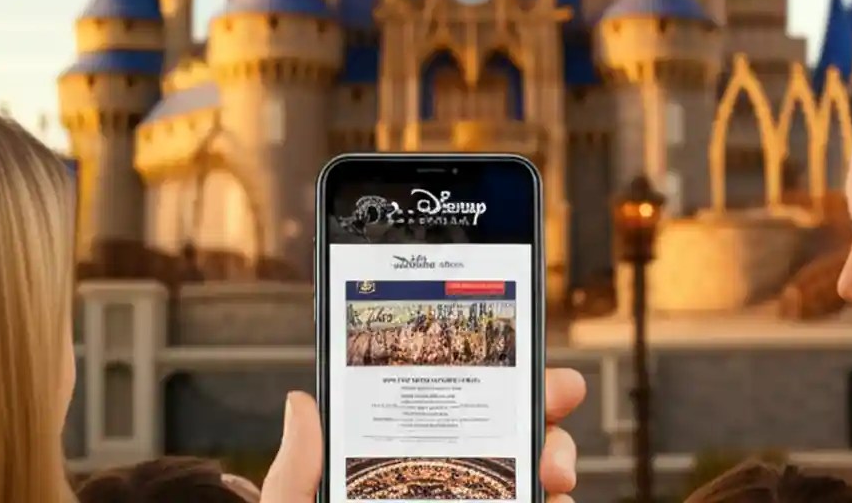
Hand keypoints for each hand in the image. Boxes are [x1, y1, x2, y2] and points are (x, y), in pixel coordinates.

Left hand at [259, 368, 586, 501]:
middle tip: (553, 404)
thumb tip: (300, 403)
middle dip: (539, 417)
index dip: (484, 386)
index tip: (516, 363)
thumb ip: (297, 475)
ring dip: (554, 465)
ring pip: (531, 490)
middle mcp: (440, 499)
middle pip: (502, 448)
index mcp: (394, 483)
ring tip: (552, 468)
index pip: (444, 423)